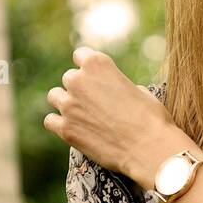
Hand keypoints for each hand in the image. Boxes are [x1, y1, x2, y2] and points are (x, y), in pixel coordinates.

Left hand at [43, 47, 178, 182]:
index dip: (88, 66)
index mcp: (98, 64)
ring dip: (65, 102)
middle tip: (94, 102)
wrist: (149, 148)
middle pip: (69, 78)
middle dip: (80, 88)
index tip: (94, 77)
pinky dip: (58, 123)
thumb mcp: (139, 90)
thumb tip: (112, 92)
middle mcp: (78, 80)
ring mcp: (69, 105)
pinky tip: (72, 128)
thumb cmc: (151, 118)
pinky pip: (50, 120)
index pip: (81, 55)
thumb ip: (118, 85)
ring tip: (80, 114)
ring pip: (55, 96)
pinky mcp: (66, 129)